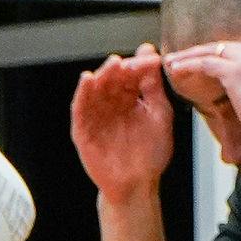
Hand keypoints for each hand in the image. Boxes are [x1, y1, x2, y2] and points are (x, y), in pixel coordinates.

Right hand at [69, 48, 173, 199]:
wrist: (138, 184)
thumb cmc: (150, 155)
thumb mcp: (159, 114)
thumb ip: (154, 87)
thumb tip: (151, 56)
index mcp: (130, 100)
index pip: (131, 76)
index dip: (138, 65)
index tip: (149, 57)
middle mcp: (112, 105)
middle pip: (112, 80)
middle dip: (119, 68)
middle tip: (128, 60)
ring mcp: (96, 116)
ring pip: (95, 89)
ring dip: (102, 75)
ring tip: (112, 65)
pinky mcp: (83, 129)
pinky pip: (80, 108)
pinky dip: (82, 93)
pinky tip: (87, 80)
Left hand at [162, 39, 240, 168]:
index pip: (240, 48)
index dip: (222, 53)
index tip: (208, 58)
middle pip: (224, 46)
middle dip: (201, 51)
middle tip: (183, 55)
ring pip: (211, 51)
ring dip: (189, 55)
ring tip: (173, 61)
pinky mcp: (236, 72)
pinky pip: (206, 64)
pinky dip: (188, 65)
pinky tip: (176, 69)